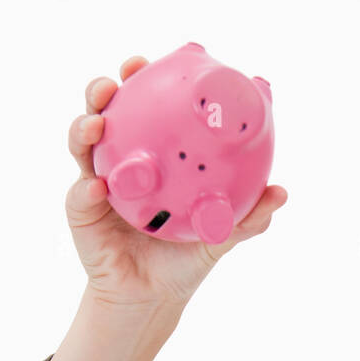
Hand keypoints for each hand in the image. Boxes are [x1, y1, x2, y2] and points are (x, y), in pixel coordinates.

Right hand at [65, 54, 287, 311]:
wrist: (153, 298)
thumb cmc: (185, 259)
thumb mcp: (220, 235)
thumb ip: (247, 216)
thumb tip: (281, 193)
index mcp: (152, 156)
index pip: (144, 109)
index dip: (142, 81)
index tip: (147, 62)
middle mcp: (121, 162)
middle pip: (105, 113)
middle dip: (103, 90)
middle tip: (116, 83)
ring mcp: (97, 184)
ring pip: (82, 144)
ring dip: (83, 128)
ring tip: (95, 125)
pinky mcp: (81, 214)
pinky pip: (78, 197)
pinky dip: (84, 189)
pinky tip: (95, 188)